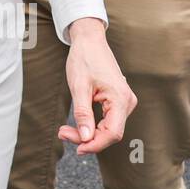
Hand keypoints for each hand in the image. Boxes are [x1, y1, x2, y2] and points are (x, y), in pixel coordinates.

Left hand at [60, 18, 136, 154]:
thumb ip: (82, 114)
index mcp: (120, 99)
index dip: (95, 144)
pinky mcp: (117, 101)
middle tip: (62, 133)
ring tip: (65, 130)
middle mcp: (127, 102)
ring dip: (88, 133)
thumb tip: (86, 138)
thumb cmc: (84, 59)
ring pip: (108, 128)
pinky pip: (107, 120)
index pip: (112, 133)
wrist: (89, 40)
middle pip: (110, 132)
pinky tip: (77, 125)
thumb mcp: (79, 87)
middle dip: (87, 138)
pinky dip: (92, 125)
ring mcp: (124, 102)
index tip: (76, 148)